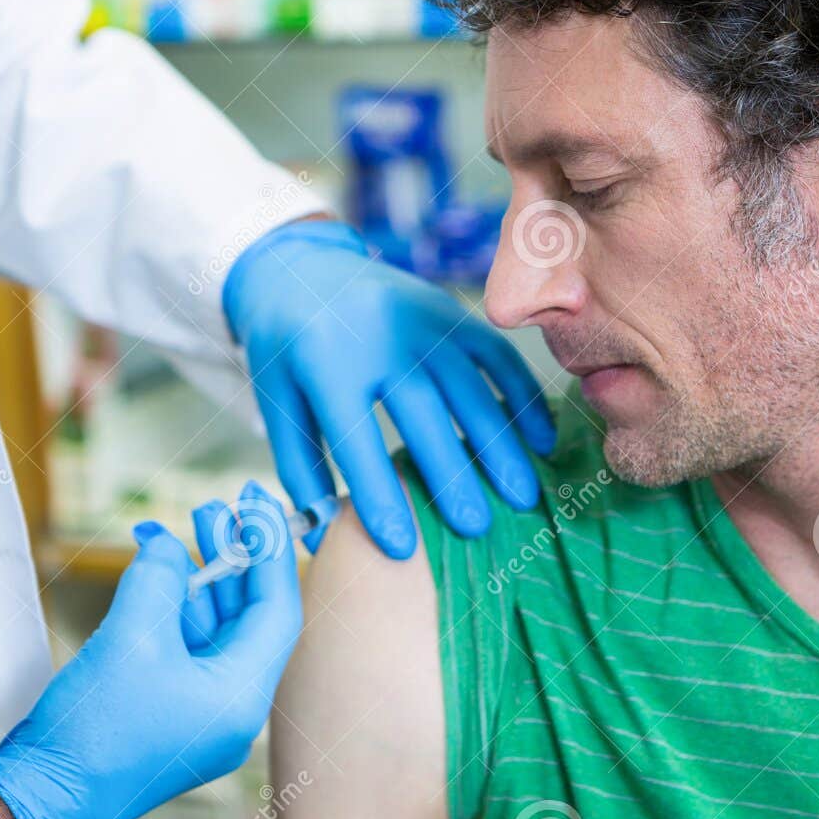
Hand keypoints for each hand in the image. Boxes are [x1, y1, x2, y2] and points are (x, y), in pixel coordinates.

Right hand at [0, 482, 300, 818]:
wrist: (39, 800)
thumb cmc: (91, 734)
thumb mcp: (131, 637)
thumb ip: (160, 578)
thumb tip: (169, 546)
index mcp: (241, 698)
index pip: (277, 610)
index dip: (270, 551)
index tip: (258, 503)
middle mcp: (231, 708)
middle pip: (248, 617)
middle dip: (235, 557)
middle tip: (220, 506)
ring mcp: (199, 712)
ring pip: (214, 629)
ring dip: (201, 576)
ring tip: (184, 523)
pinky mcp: (167, 711)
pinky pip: (184, 648)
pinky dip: (173, 606)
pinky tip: (157, 568)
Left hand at [223, 220, 555, 558]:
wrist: (303, 269)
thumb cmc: (286, 352)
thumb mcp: (278, 403)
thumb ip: (300, 468)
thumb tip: (324, 536)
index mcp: (323, 362)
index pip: (355, 440)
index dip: (378, 497)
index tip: (402, 549)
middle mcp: (377, 336)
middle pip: (424, 413)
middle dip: (453, 475)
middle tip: (478, 529)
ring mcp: (420, 318)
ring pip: (469, 386)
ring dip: (500, 443)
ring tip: (522, 496)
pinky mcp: (451, 310)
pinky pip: (495, 354)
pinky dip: (522, 396)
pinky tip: (541, 439)